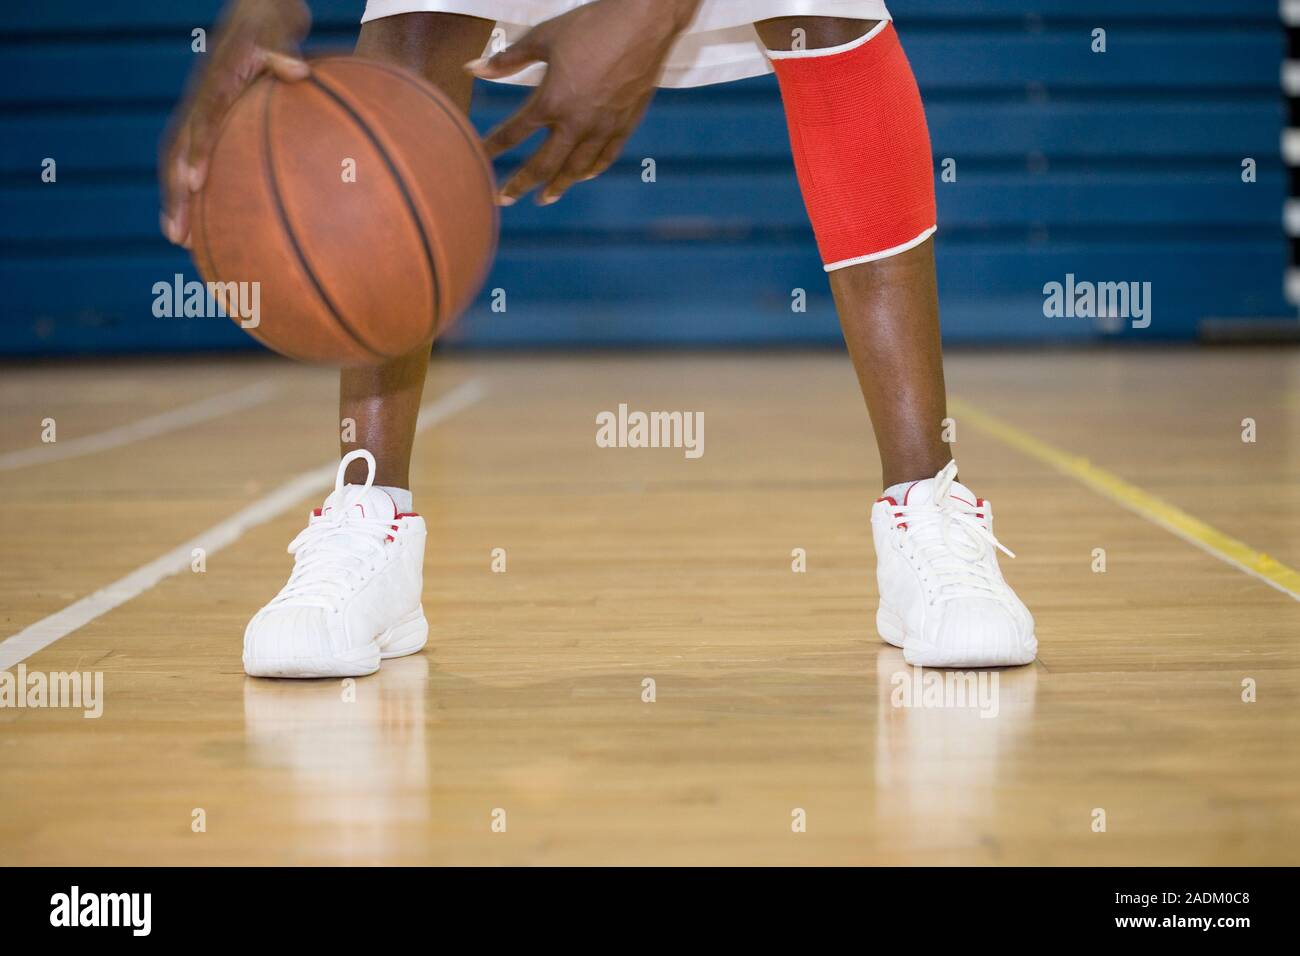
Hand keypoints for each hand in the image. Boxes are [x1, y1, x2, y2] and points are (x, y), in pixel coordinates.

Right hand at [159, 0, 310, 246]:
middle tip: (175, 232)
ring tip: (178, 240)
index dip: (196, 150)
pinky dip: (192, 190)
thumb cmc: (271, 26)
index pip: (201, 120)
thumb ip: (284, 53)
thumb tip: (299, 71)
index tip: (195, 181)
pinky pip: (193, 159)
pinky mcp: (205, 121)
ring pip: (177, 160)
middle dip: (174, 193)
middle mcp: (199, 101)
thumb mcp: (280, 32)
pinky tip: (202, 224)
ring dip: (175, 200)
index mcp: (216, 83)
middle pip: (177, 151)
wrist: (254, 15)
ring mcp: (198, 112)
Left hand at [468, 0, 701, 204]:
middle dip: (520, 184)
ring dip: (557, 186)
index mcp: (552, 101)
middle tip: (503, 199)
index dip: (493, 148)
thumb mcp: (544, 38)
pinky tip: (582, 176)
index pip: (513, 132)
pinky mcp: (625, 124)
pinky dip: (591, 170)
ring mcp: (603, 127)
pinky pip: (606, 156)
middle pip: (542, 164)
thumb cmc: (592, 25)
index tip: (478, 159)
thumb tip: (473, 69)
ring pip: (576, 168)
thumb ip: (508, 59)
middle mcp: (576, 122)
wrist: (644, 23)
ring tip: (544, 199)